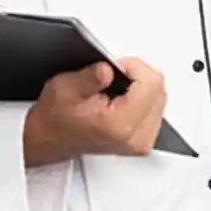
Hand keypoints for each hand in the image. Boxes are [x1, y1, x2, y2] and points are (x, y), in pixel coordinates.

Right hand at [22, 57, 165, 166]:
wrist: (50, 139)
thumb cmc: (56, 118)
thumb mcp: (65, 87)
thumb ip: (91, 76)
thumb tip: (109, 69)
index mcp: (120, 125)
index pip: (151, 83)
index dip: (133, 67)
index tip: (116, 67)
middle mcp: (136, 138)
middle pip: (159, 90)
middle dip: (139, 76)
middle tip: (115, 76)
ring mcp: (141, 143)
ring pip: (160, 98)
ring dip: (142, 87)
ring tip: (117, 89)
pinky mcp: (143, 143)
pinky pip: (156, 110)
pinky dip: (143, 98)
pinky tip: (124, 99)